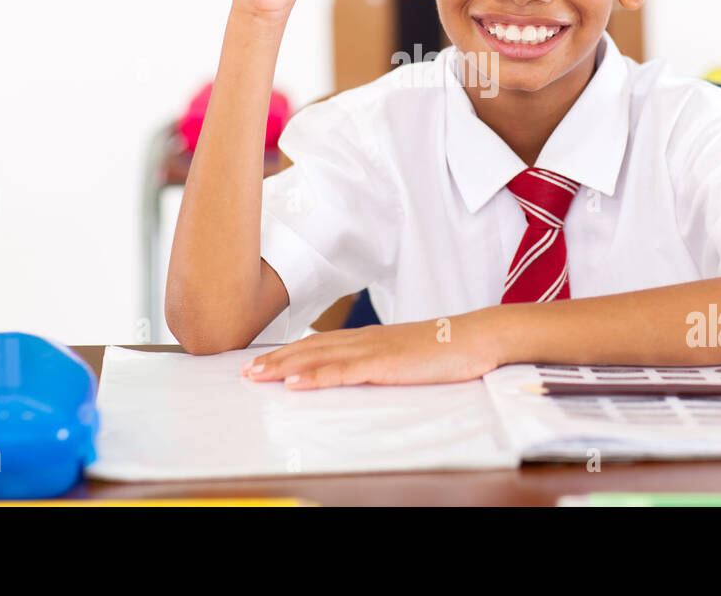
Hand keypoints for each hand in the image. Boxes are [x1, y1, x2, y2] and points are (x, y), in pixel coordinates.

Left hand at [239, 317, 503, 388]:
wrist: (476, 336)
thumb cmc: (448, 349)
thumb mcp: (408, 355)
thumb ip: (383, 360)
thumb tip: (364, 371)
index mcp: (371, 337)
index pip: (321, 344)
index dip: (289, 352)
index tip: (262, 361)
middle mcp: (366, 338)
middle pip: (311, 348)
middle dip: (275, 359)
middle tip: (244, 370)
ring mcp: (374, 349)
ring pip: (319, 357)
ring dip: (284, 366)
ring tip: (256, 376)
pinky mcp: (385, 363)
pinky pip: (343, 372)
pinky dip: (316, 376)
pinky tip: (295, 383)